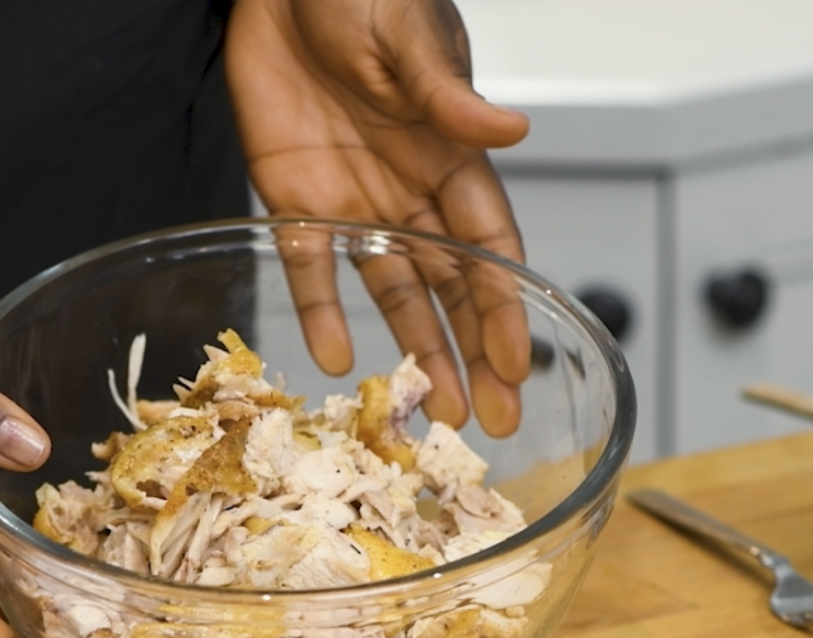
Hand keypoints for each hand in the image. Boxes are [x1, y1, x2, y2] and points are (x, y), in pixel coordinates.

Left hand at [227, 0, 532, 434]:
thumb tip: (510, 132)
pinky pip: (308, 269)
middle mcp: (408, 192)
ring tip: (431, 414)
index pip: (490, 249)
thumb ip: (448, 95)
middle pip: (450, 288)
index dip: (505, 309)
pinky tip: (336, 359)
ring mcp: (353, 202)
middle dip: (473, 354)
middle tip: (491, 423)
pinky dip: (320, 313)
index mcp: (450, 155)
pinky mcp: (293, 199)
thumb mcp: (409, 39)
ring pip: (391, 293)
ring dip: (413, 351)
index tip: (519, 365)